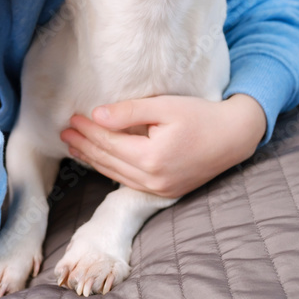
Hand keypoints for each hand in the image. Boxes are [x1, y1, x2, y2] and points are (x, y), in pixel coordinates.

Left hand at [60, 94, 265, 197]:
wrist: (234, 137)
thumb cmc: (200, 116)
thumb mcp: (164, 106)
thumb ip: (129, 111)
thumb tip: (96, 116)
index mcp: (152, 157)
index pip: (109, 143)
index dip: (88, 130)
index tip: (71, 118)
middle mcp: (153, 180)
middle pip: (108, 161)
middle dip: (84, 145)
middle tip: (64, 132)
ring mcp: (159, 190)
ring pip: (116, 174)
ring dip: (93, 160)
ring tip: (74, 146)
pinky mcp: (164, 192)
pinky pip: (129, 181)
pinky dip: (111, 170)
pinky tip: (100, 161)